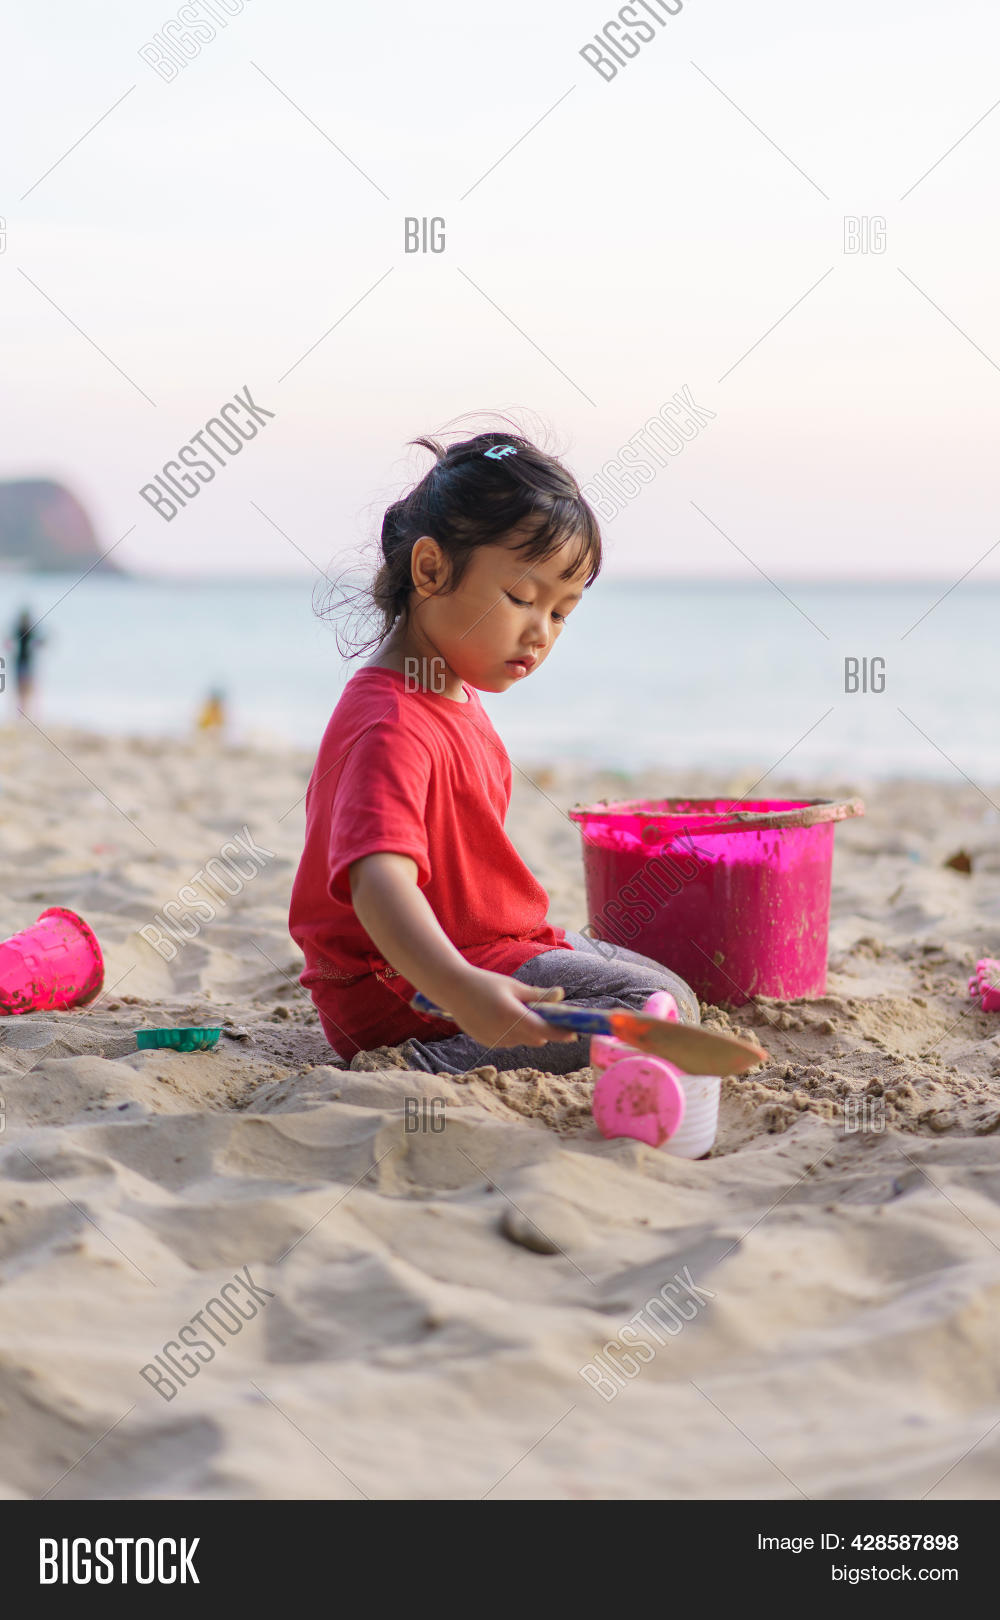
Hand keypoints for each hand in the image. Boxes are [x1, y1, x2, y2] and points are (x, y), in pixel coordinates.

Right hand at [440, 970, 575, 1050]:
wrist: (452, 989)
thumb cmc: (485, 983)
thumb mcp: (513, 986)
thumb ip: (537, 994)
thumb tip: (560, 995)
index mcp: (512, 1016)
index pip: (544, 1031)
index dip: (560, 1034)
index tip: (574, 1034)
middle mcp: (504, 1032)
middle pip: (536, 1039)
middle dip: (544, 1031)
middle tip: (549, 1016)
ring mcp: (494, 1040)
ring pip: (522, 1041)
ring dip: (528, 1031)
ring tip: (518, 1011)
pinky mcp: (487, 1043)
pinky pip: (509, 1041)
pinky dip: (513, 1033)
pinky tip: (503, 1017)